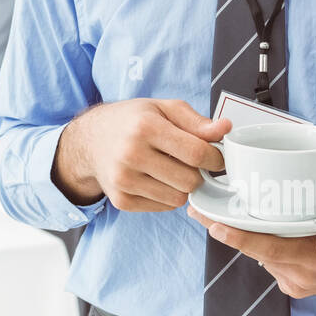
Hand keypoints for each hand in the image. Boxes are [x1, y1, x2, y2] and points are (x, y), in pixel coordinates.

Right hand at [54, 98, 229, 209]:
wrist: (90, 141)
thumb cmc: (131, 121)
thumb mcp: (163, 109)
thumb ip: (196, 121)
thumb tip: (225, 129)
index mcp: (145, 127)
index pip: (196, 153)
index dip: (215, 158)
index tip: (217, 157)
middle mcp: (131, 154)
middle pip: (190, 180)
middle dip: (198, 173)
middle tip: (192, 163)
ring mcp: (124, 180)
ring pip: (178, 197)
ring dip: (183, 186)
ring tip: (172, 169)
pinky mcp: (121, 200)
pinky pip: (163, 207)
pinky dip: (168, 196)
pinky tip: (157, 179)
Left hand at [186, 205, 315, 296]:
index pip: (269, 248)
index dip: (240, 237)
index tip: (216, 225)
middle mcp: (302, 275)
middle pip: (256, 252)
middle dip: (227, 232)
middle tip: (200, 212)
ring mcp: (297, 281)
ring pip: (261, 256)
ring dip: (240, 237)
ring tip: (215, 214)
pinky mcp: (296, 281)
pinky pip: (270, 259)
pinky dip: (258, 244)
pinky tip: (247, 226)